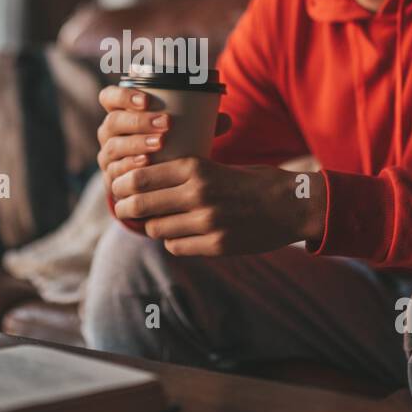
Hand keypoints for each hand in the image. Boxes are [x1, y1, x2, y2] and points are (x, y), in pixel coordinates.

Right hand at [95, 84, 229, 190]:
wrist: (156, 182)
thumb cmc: (170, 145)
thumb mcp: (182, 131)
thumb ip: (201, 124)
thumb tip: (226, 120)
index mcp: (120, 113)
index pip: (109, 97)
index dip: (123, 96)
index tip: (148, 99)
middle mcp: (110, 133)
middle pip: (114, 122)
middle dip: (139, 121)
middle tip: (166, 123)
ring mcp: (108, 156)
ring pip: (114, 147)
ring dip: (136, 143)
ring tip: (160, 143)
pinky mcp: (111, 178)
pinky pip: (115, 171)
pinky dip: (130, 167)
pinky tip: (146, 164)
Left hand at [110, 156, 327, 256]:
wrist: (293, 205)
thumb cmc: (254, 181)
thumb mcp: (217, 165)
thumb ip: (185, 174)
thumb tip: (145, 181)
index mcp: (196, 168)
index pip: (141, 177)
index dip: (122, 185)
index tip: (117, 188)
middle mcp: (198, 194)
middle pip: (140, 204)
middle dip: (127, 208)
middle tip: (124, 208)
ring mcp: (207, 222)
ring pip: (156, 229)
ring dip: (154, 226)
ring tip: (159, 220)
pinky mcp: (217, 245)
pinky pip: (177, 246)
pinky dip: (174, 241)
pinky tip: (182, 234)